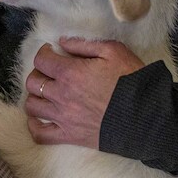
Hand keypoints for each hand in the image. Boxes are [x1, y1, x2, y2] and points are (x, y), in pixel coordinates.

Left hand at [22, 37, 145, 148]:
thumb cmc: (131, 80)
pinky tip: (39, 118)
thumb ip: (83, 44)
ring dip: (35, 96)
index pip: (41, 60)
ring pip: (32, 106)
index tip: (52, 52)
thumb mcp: (112, 50)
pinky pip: (40, 134)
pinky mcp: (70, 136)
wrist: (145, 114)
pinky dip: (34, 126)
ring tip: (46, 92)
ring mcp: (63, 118)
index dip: (44, 53)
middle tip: (50, 72)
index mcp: (70, 73)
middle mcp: (61, 95)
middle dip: (38, 73)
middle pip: (32, 82)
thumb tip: (62, 42)